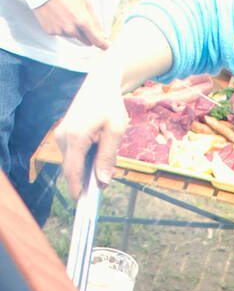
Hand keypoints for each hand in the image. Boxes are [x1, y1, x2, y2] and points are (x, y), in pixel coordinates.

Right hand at [33, 0, 108, 48]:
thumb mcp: (85, 1)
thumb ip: (94, 19)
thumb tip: (101, 33)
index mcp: (82, 21)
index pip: (97, 41)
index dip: (103, 44)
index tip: (106, 45)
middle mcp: (71, 29)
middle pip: (86, 41)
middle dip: (88, 35)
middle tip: (84, 23)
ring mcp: (60, 31)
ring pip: (73, 36)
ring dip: (73, 29)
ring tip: (66, 12)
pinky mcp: (51, 31)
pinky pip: (61, 33)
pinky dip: (61, 27)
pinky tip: (57, 14)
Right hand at [54, 73, 127, 194]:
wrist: (99, 85)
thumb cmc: (110, 106)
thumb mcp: (115, 131)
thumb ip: (108, 157)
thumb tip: (102, 182)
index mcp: (76, 136)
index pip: (72, 170)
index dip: (77, 189)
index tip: (82, 205)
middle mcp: (63, 137)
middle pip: (72, 170)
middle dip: (86, 181)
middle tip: (104, 187)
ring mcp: (61, 136)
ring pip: (73, 164)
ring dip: (87, 170)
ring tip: (105, 165)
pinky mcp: (63, 136)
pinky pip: (73, 156)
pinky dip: (84, 162)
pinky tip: (98, 157)